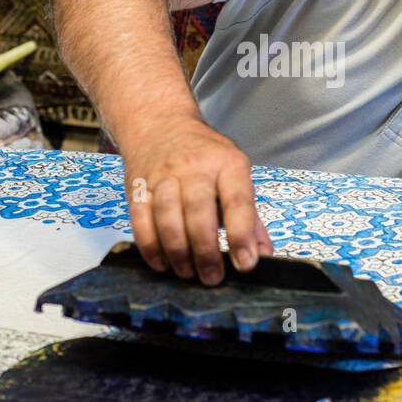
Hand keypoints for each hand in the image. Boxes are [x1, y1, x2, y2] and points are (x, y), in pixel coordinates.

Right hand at [120, 117, 273, 285]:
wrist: (161, 124)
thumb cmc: (204, 155)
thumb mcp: (235, 175)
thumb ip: (250, 218)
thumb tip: (262, 256)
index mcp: (227, 163)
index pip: (237, 200)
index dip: (242, 235)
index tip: (246, 264)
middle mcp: (195, 166)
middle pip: (198, 210)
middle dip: (205, 250)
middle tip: (212, 277)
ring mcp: (163, 174)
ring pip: (167, 216)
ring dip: (178, 252)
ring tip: (187, 274)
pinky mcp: (138, 185)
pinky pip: (140, 219)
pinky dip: (150, 246)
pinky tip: (162, 263)